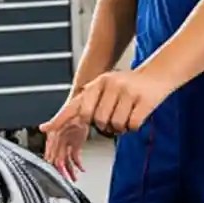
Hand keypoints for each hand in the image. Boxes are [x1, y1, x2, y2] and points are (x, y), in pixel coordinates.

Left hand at [40, 69, 173, 136]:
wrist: (158, 74)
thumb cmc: (131, 85)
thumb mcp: (107, 86)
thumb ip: (92, 100)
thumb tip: (77, 117)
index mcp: (98, 83)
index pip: (76, 105)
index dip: (60, 119)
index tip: (46, 128)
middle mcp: (109, 85)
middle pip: (97, 121)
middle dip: (105, 125)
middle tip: (114, 116)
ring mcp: (126, 92)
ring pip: (115, 125)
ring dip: (121, 126)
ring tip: (127, 113)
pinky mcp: (142, 101)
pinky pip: (132, 126)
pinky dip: (134, 126)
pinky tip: (137, 115)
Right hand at [41, 101, 88, 181]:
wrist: (86, 101)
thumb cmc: (75, 104)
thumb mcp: (66, 113)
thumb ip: (54, 121)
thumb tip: (42, 127)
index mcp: (54, 134)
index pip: (50, 153)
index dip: (51, 164)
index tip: (54, 175)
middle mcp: (59, 139)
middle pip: (57, 160)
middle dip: (61, 172)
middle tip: (66, 180)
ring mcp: (67, 142)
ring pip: (65, 160)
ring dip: (69, 170)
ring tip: (73, 178)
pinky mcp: (75, 142)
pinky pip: (74, 157)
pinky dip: (77, 164)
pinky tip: (81, 169)